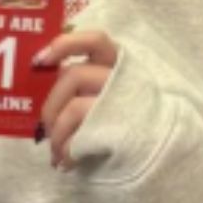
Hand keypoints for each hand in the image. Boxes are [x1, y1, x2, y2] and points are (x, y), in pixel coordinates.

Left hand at [33, 30, 119, 171]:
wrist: (163, 151)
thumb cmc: (128, 119)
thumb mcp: (113, 91)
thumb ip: (85, 81)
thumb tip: (45, 82)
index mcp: (119, 64)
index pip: (95, 41)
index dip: (66, 45)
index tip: (40, 60)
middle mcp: (122, 80)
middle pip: (74, 76)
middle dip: (51, 104)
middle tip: (46, 126)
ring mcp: (120, 106)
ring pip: (75, 108)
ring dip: (57, 133)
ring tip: (56, 152)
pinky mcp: (118, 133)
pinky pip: (81, 138)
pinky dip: (67, 151)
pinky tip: (68, 162)